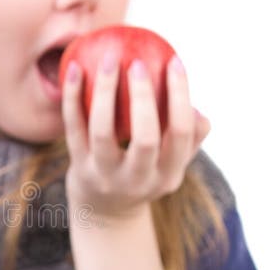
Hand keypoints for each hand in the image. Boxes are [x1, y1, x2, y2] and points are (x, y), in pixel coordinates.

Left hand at [62, 54, 209, 220]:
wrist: (103, 211)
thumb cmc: (145, 170)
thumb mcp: (172, 162)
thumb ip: (190, 136)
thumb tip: (196, 107)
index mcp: (169, 174)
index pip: (182, 133)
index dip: (180, 96)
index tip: (175, 61)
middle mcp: (138, 180)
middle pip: (145, 138)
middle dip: (144, 98)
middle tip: (138, 62)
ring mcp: (105, 176)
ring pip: (103, 132)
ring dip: (104, 92)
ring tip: (107, 59)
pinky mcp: (78, 168)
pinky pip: (73, 128)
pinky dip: (72, 97)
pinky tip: (74, 68)